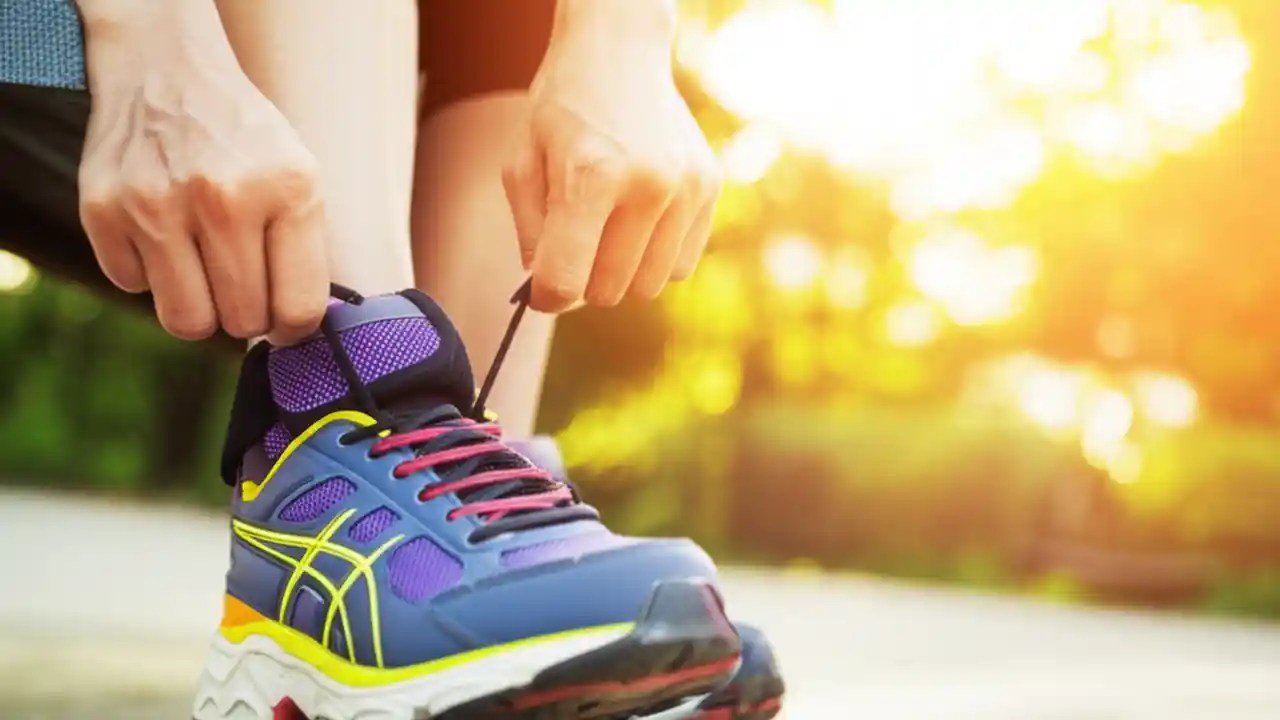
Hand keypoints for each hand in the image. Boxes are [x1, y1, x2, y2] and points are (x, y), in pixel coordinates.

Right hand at [77, 0, 326, 343]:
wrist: (167, 73)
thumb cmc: (246, 142)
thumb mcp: (301, 178)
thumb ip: (306, 254)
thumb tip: (298, 335)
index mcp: (287, 189)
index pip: (298, 307)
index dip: (294, 326)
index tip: (285, 317)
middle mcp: (223, 196)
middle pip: (241, 321)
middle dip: (247, 313)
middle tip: (243, 283)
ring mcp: (156, 203)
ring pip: (186, 321)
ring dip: (199, 306)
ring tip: (205, 268)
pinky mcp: (102, 209)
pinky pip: (133, 286)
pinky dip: (149, 272)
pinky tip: (163, 233)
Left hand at [502, 0, 721, 311]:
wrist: (619, 53)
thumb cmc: (562, 110)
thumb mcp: (522, 163)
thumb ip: (531, 234)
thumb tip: (552, 295)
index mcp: (590, 176)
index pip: (565, 280)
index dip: (546, 296)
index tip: (541, 289)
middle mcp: (647, 185)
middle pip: (607, 291)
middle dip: (583, 280)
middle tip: (574, 247)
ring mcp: (685, 188)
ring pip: (649, 286)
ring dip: (622, 273)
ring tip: (608, 231)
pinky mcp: (709, 188)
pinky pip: (680, 265)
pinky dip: (656, 257)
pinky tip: (640, 220)